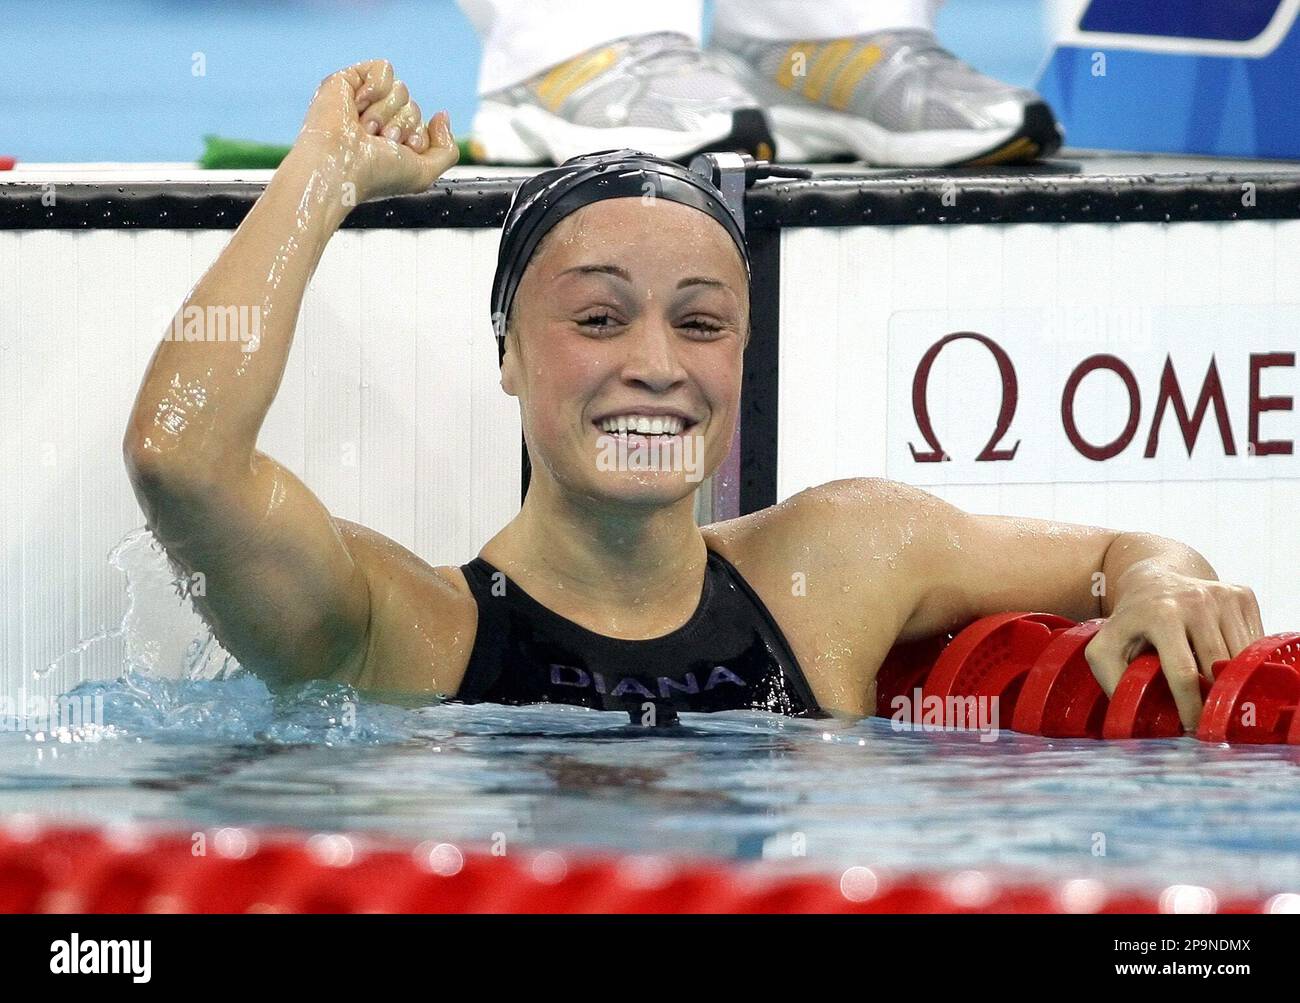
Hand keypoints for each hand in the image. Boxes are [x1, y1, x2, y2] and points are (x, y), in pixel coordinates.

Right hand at [295, 59, 457, 203]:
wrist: (341, 164)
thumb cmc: (376, 174)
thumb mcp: (424, 174)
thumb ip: (446, 149)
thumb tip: (442, 116)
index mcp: (391, 142)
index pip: (422, 124)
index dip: (416, 137)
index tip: (398, 151)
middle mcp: (377, 121)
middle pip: (412, 106)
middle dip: (401, 125)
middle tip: (378, 142)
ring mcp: (362, 101)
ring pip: (401, 89)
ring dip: (386, 113)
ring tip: (365, 130)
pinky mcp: (348, 81)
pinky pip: (383, 69)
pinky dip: (376, 88)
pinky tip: (358, 105)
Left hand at [1084, 566, 1264, 731]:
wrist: (1152, 579)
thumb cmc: (1128, 624)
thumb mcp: (1105, 648)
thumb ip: (1112, 681)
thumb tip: (1133, 720)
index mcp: (1159, 615)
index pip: (1183, 672)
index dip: (1191, 706)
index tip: (1192, 729)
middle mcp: (1194, 601)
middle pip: (1217, 667)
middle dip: (1215, 696)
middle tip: (1209, 716)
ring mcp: (1221, 595)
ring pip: (1242, 656)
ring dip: (1232, 678)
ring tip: (1215, 689)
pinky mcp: (1241, 595)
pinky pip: (1254, 642)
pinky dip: (1244, 660)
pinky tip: (1224, 663)